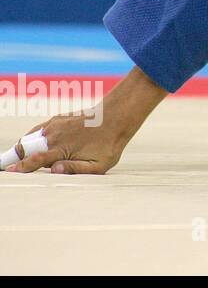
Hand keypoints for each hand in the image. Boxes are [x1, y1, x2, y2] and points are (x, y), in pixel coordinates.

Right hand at [3, 67, 164, 174]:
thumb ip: (75, 169)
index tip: (9, 171)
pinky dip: (32, 138)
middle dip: (16, 156)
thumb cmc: (109, 144)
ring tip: (21, 158)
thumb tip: (54, 170)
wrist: (117, 117)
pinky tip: (34, 145)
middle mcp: (55, 136)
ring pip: (30, 138)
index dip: (20, 167)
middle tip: (11, 165)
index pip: (35, 160)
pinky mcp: (57, 119)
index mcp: (62, 149)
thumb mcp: (98, 164)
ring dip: (23, 147)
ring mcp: (55, 125)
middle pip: (25, 147)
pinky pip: (38, 130)